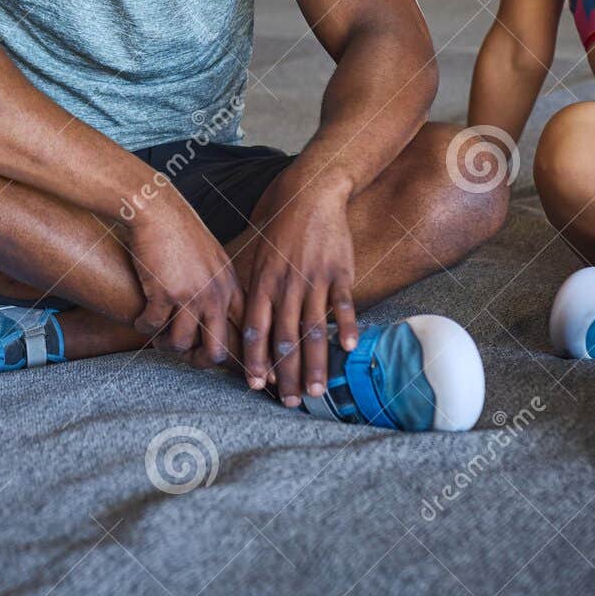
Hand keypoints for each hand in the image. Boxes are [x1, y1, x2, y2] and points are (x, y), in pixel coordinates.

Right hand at [127, 195, 241, 365]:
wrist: (158, 210)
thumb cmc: (181, 232)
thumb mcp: (213, 258)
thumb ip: (218, 286)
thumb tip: (215, 316)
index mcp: (229, 287)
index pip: (245, 332)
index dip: (241, 355)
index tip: (234, 368)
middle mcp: (214, 295)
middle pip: (216, 350)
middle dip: (200, 362)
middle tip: (187, 357)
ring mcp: (189, 295)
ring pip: (181, 344)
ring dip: (166, 346)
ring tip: (159, 338)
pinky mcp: (162, 292)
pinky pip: (152, 327)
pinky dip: (144, 328)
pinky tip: (141, 320)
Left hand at [241, 175, 356, 406]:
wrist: (311, 193)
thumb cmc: (281, 227)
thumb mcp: (258, 255)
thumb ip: (254, 289)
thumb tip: (245, 324)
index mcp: (263, 281)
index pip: (256, 328)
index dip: (257, 358)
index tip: (257, 386)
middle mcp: (286, 283)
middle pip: (285, 336)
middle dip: (287, 373)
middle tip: (291, 402)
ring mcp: (314, 278)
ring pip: (313, 327)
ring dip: (316, 362)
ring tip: (318, 391)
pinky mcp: (339, 270)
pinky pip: (342, 302)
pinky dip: (346, 326)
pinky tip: (349, 349)